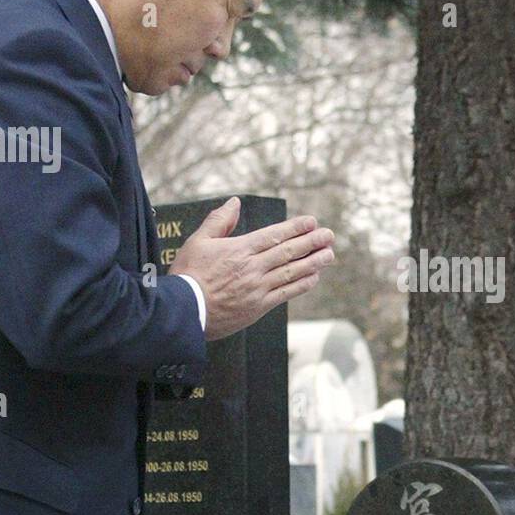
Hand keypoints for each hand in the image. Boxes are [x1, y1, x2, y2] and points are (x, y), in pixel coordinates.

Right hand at [168, 196, 335, 340]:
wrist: (184, 312)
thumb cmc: (188, 275)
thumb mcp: (198, 241)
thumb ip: (218, 221)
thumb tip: (234, 202)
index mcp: (239, 250)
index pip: (274, 235)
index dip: (296, 228)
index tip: (312, 222)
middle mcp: (253, 267)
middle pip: (289, 251)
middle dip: (312, 242)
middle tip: (329, 235)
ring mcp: (258, 288)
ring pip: (292, 272)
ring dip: (314, 262)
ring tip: (329, 254)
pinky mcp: (258, 307)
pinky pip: (286, 293)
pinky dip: (302, 284)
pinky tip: (314, 277)